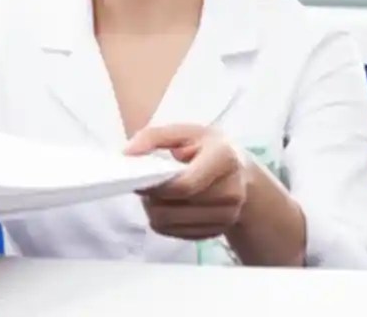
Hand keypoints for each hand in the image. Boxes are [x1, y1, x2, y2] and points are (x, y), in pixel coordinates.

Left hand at [124, 124, 249, 240]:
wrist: (239, 173)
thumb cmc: (207, 149)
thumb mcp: (184, 132)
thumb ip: (153, 137)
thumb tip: (128, 153)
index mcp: (225, 159)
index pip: (185, 185)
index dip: (156, 186)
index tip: (139, 180)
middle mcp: (231, 192)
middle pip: (175, 209)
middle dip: (152, 198)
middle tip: (146, 185)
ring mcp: (227, 216)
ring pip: (171, 224)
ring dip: (155, 211)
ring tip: (157, 194)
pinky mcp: (216, 232)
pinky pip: (175, 234)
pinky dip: (164, 222)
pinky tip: (169, 205)